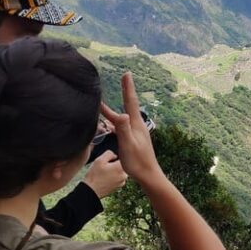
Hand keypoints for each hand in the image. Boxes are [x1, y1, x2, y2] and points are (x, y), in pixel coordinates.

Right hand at [83, 150, 127, 197]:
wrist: (91, 191)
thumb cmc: (94, 175)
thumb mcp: (99, 160)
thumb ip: (109, 153)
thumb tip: (115, 155)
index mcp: (121, 167)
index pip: (122, 157)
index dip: (114, 157)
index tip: (108, 161)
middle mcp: (124, 175)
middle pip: (121, 164)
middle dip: (114, 164)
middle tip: (105, 168)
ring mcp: (122, 182)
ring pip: (119, 171)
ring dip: (114, 171)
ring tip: (104, 174)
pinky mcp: (119, 187)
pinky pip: (118, 178)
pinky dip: (113, 177)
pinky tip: (105, 179)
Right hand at [101, 72, 162, 187]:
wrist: (148, 175)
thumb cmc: (137, 162)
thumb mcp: (128, 144)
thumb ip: (124, 129)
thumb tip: (121, 114)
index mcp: (136, 124)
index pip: (130, 101)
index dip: (128, 87)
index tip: (127, 73)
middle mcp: (137, 125)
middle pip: (128, 105)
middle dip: (125, 92)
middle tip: (124, 77)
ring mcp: (136, 132)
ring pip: (123, 117)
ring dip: (114, 109)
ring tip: (102, 105)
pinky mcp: (133, 139)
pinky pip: (122, 126)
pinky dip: (115, 122)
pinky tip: (109, 125)